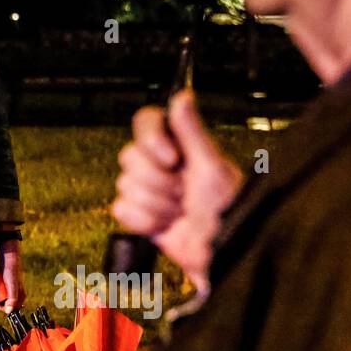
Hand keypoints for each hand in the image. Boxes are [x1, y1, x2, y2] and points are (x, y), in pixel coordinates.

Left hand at [0, 236, 23, 312]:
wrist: (8, 259)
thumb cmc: (11, 272)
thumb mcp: (11, 287)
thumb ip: (12, 299)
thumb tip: (9, 312)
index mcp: (22, 296)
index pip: (13, 308)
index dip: (4, 308)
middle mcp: (19, 293)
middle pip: (8, 303)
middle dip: (1, 303)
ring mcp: (13, 288)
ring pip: (5, 298)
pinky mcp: (9, 284)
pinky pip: (4, 292)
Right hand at [110, 90, 243, 294]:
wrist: (222, 254)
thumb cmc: (229, 210)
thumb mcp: (213, 168)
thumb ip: (193, 131)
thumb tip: (182, 96)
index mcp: (178, 144)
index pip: (145, 121)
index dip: (151, 139)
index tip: (172, 159)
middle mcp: (160, 163)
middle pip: (130, 156)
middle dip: (159, 182)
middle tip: (185, 195)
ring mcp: (147, 189)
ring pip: (125, 185)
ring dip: (156, 205)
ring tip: (181, 214)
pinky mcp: (138, 215)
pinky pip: (120, 209)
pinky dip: (144, 221)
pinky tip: (165, 227)